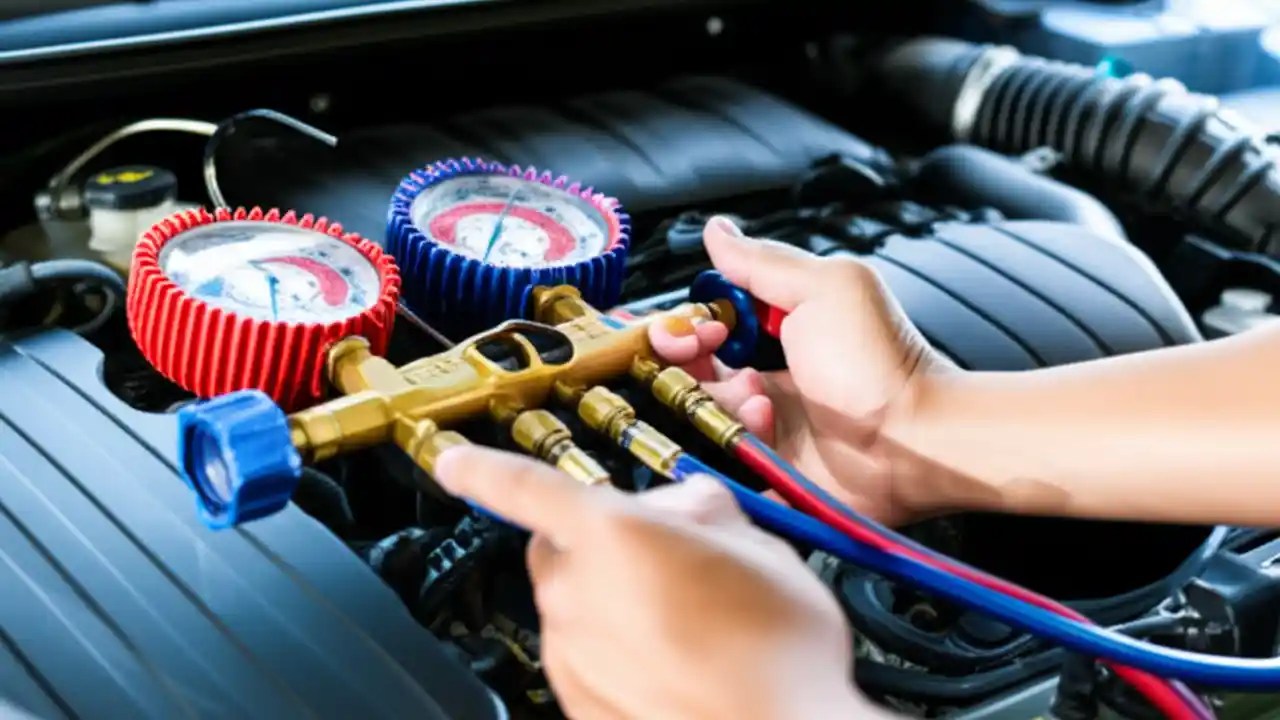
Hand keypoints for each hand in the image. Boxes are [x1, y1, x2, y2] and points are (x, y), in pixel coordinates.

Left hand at [434, 446, 875, 719]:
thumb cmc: (775, 650)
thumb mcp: (760, 545)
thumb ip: (705, 510)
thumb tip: (690, 506)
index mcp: (612, 533)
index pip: (521, 487)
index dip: (480, 468)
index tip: (452, 461)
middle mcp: (576, 590)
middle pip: (558, 548)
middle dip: (595, 542)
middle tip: (664, 554)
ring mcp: (574, 652)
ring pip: (576, 604)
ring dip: (614, 598)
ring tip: (689, 619)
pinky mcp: (581, 701)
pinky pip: (587, 655)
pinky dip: (616, 649)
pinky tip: (676, 659)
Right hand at [650, 217, 953, 524]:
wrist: (913, 438)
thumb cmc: (878, 361)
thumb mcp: (822, 289)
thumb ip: (763, 262)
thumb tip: (718, 231)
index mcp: (778, 332)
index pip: (705, 325)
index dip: (687, 324)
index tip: (698, 325)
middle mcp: (768, 377)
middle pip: (692, 370)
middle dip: (693, 364)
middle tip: (714, 358)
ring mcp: (767, 425)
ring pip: (703, 414)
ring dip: (723, 400)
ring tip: (762, 400)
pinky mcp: (768, 469)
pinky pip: (723, 459)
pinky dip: (737, 440)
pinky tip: (768, 429)